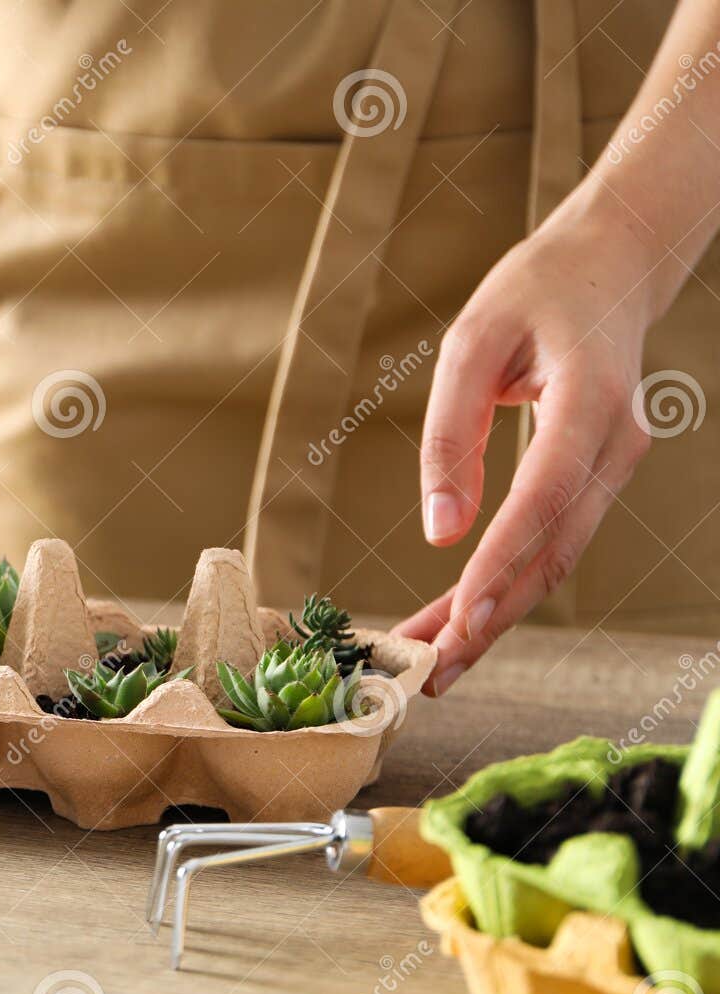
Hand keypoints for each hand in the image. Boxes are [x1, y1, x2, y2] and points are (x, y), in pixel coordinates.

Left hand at [396, 208, 656, 693]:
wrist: (611, 265)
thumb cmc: (537, 291)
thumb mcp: (472, 340)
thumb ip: (451, 433)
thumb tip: (439, 530)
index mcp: (592, 402)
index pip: (545, 497)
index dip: (502, 562)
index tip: (462, 617)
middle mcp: (616, 447)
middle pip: (553, 552)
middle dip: (492, 620)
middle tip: (430, 675)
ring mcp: (613, 468)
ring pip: (553, 561)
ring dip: (495, 616)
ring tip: (432, 666)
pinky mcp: (595, 479)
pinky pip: (550, 543)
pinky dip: (505, 585)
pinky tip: (461, 619)